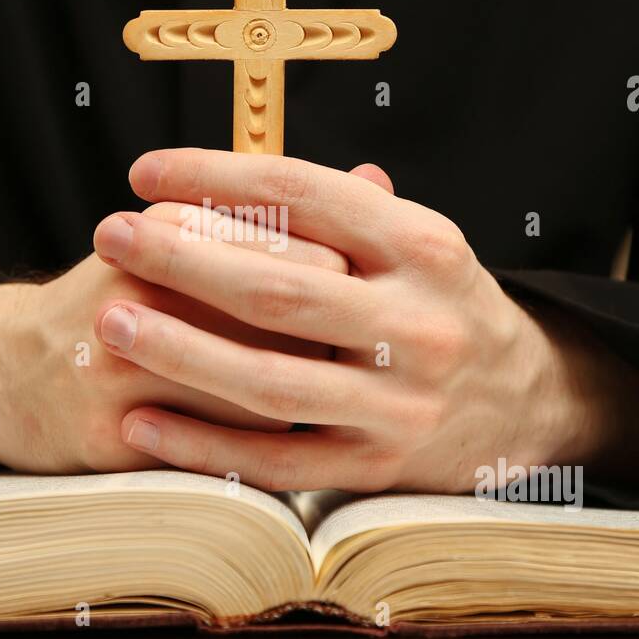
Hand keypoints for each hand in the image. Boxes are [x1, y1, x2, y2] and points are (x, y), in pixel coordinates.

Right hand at [0, 209, 346, 474]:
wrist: (10, 373)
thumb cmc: (122, 296)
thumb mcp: (182, 236)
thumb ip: (278, 211)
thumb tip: (376, 178)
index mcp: (157, 233)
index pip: (274, 237)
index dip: (332, 262)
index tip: (365, 277)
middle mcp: (132, 292)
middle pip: (267, 309)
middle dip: (329, 326)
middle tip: (368, 337)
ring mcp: (115, 367)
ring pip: (250, 382)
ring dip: (307, 386)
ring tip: (334, 381)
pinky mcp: (107, 434)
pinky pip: (215, 445)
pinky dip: (262, 439)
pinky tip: (287, 426)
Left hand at [93, 149, 638, 493]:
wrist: (529, 402)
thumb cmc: (445, 304)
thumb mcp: (418, 243)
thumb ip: (341, 209)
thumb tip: (235, 171)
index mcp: (423, 247)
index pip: (305, 195)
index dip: (216, 177)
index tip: (145, 173)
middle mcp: (416, 323)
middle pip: (278, 287)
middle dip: (180, 258)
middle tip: (111, 234)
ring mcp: (400, 403)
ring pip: (271, 380)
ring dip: (180, 351)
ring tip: (109, 320)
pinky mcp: (378, 467)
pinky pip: (278, 461)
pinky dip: (205, 445)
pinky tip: (140, 422)